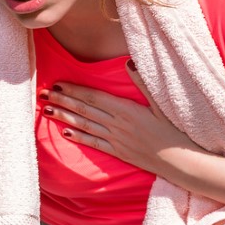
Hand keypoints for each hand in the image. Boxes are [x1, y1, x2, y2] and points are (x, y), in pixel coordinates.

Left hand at [44, 69, 198, 173]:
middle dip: (63, 101)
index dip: (75, 90)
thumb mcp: (163, 104)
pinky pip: (94, 143)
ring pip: (85, 126)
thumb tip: (129, 63)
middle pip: (85, 110)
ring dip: (64, 118)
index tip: (59, 84)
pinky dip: (79, 137)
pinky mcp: (119, 153)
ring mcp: (117, 140)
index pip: (94, 97)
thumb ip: (145, 83)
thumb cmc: (175, 131)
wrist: (181, 162)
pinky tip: (65, 133)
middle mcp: (118, 125)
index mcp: (127, 110)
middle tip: (43, 94)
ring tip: (47, 111)